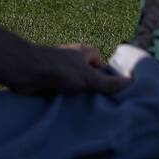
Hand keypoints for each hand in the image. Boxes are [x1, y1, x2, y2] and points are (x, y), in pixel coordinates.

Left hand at [9, 44, 131, 95]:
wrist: (28, 72)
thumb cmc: (61, 70)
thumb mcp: (89, 78)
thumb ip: (108, 83)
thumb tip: (130, 81)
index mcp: (85, 52)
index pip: (100, 64)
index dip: (103, 76)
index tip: (106, 90)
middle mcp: (72, 58)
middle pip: (87, 74)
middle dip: (89, 87)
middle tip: (94, 102)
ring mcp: (59, 68)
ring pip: (72, 83)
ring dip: (74, 93)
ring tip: (79, 107)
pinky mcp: (47, 78)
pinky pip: (59, 89)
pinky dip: (61, 97)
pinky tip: (64, 107)